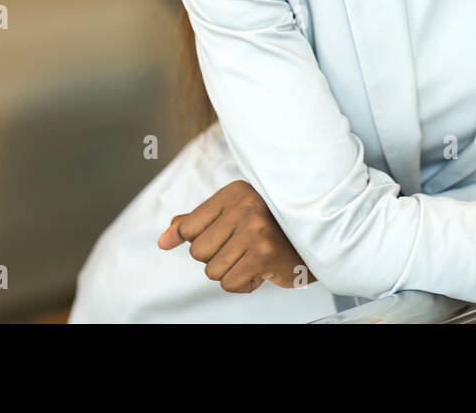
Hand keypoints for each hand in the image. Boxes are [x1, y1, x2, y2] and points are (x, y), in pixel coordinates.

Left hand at [158, 179, 314, 292]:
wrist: (312, 245)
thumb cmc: (268, 231)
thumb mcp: (230, 217)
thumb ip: (194, 224)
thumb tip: (163, 240)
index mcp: (234, 192)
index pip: (188, 227)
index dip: (199, 240)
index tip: (224, 236)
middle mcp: (246, 206)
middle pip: (198, 252)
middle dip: (216, 258)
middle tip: (242, 249)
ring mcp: (256, 229)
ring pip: (212, 270)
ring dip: (230, 272)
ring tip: (251, 258)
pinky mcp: (264, 254)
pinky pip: (229, 283)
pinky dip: (242, 283)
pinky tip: (259, 270)